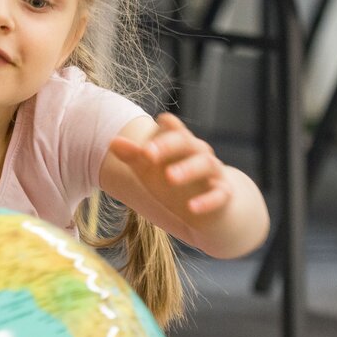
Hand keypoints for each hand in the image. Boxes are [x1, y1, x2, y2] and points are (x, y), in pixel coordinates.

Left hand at [106, 113, 233, 222]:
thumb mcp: (151, 171)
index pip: (173, 129)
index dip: (159, 132)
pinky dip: (206, 201)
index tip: (143, 141)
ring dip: (187, 169)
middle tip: (147, 153)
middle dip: (168, 145)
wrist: (210, 207)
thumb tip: (113, 142)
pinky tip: (191, 208)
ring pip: (205, 164)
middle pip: (187, 142)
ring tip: (169, 177)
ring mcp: (214, 173)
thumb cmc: (175, 183)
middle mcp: (199, 153)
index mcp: (181, 143)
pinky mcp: (223, 194)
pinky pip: (219, 195)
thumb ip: (134, 157)